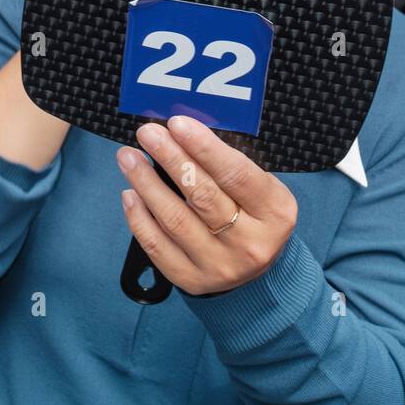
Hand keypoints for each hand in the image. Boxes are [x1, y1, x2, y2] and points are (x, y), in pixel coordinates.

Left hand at [117, 117, 297, 295]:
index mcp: (274, 213)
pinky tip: (130, 194)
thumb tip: (181, 133)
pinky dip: (139, 218)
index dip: (203, 146)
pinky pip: (157, 247)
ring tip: (129, 158)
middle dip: (170, 158)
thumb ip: (226, 164)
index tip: (177, 124)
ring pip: (175, 220)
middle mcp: (250, 243)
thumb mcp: (258, 187)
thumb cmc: (253, 215)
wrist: (257, 273)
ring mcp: (220, 265)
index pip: (235, 174)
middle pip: (202, 195)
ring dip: (147, 184)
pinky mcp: (192, 280)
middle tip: (147, 134)